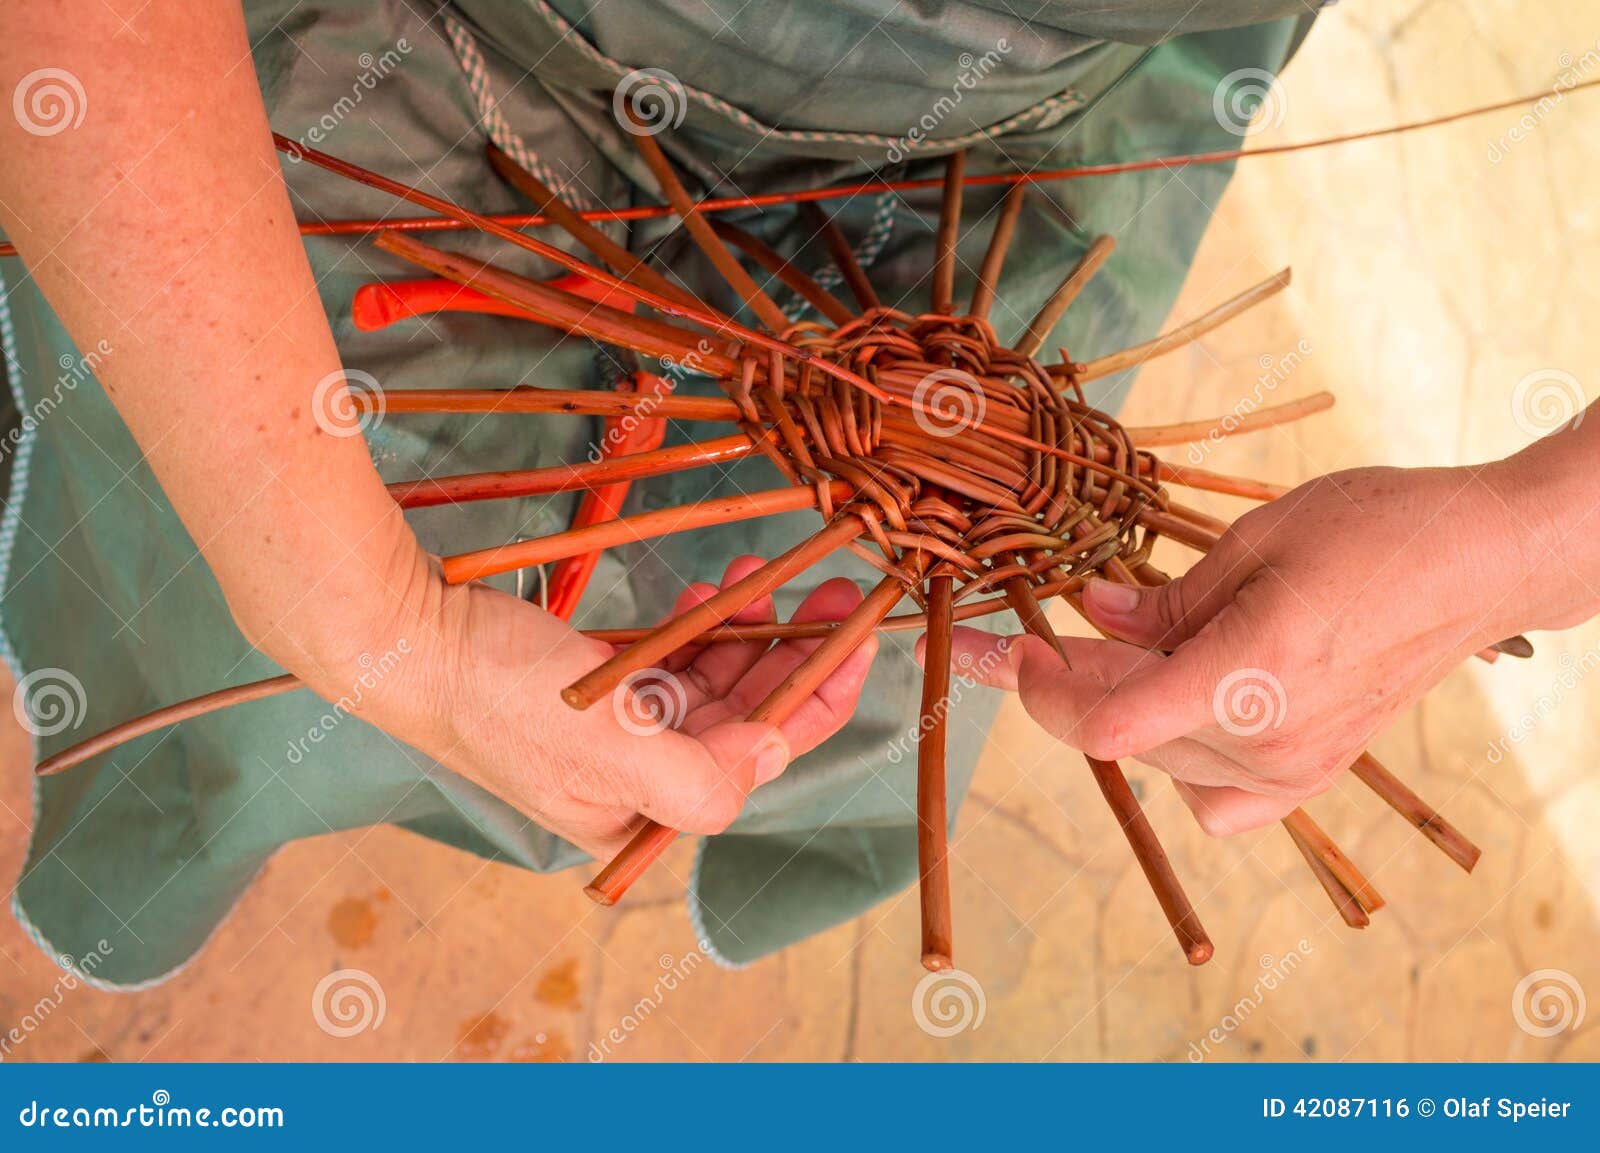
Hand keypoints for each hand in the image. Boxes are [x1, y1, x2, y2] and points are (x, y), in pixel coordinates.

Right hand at [356, 554, 876, 859]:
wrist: (404, 634)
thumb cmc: (498, 696)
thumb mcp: (609, 749)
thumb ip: (704, 775)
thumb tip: (772, 755)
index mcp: (641, 817)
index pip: (759, 761)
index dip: (819, 700)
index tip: (860, 640)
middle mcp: (635, 784)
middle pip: (743, 719)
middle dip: (792, 653)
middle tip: (833, 590)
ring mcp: (614, 734)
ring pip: (713, 684)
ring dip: (747, 632)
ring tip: (767, 577)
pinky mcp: (595, 688)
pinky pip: (672, 662)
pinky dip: (700, 629)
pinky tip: (712, 592)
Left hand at [945, 461, 1574, 835]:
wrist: (1481, 564)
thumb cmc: (1377, 529)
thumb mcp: (1253, 541)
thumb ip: (1163, 597)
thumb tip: (1092, 614)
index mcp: (1248, 672)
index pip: (1106, 721)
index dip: (1037, 688)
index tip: (1011, 649)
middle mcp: (1268, 739)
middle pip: (1123, 738)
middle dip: (1066, 686)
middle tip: (1037, 638)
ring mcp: (1294, 769)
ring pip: (1160, 764)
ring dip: (1122, 712)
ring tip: (1123, 649)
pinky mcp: (1313, 775)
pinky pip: (1216, 800)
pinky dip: (1180, 762)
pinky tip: (1181, 711)